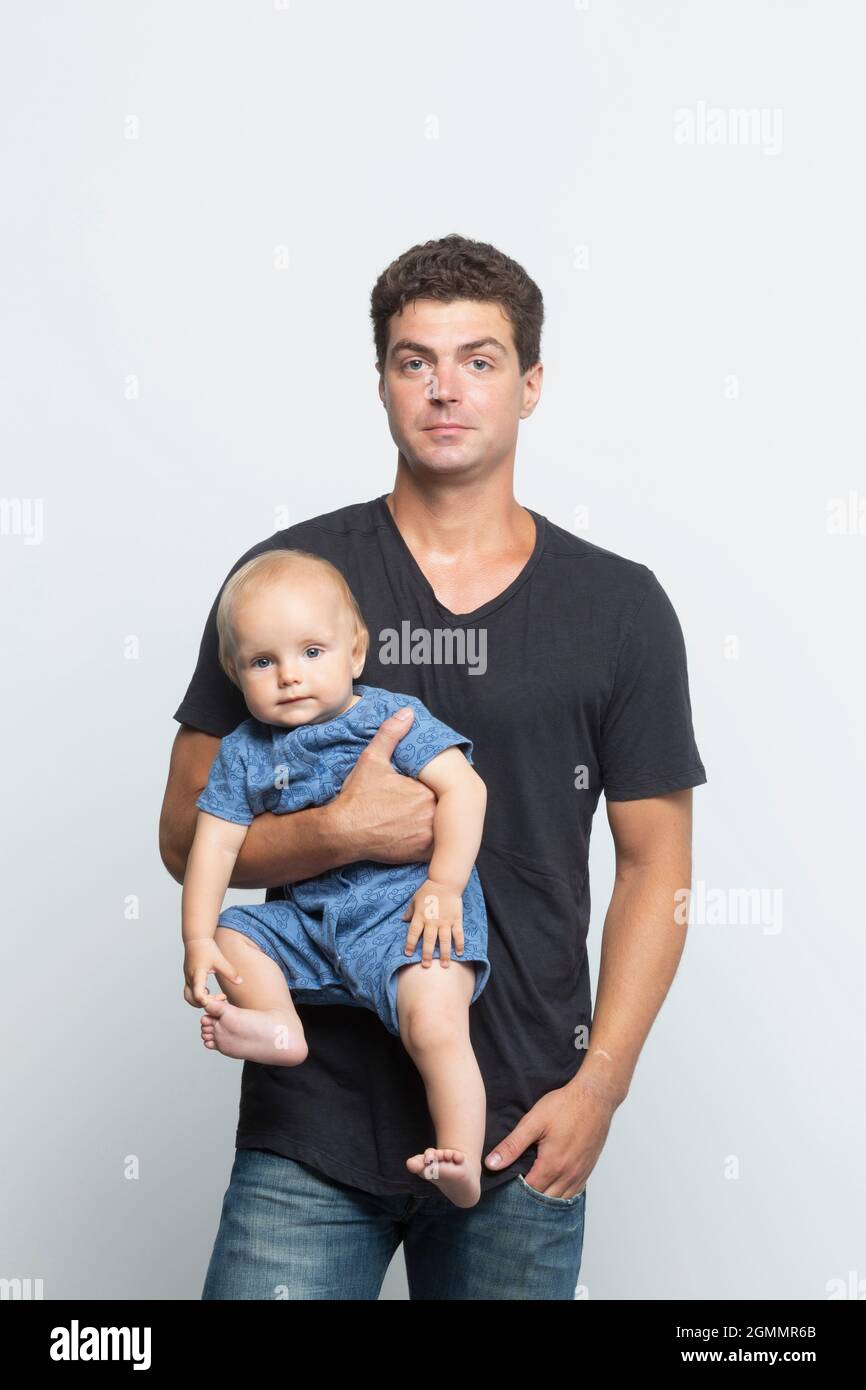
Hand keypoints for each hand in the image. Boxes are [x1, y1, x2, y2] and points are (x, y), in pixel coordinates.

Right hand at [183, 937, 243, 1006]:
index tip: (218, 999)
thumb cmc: (207, 948)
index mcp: (198, 975)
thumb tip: (240, 982)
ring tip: (212, 996)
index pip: (197, 994)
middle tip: (217, 1000)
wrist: (196, 939)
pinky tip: (208, 991)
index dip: (206, 1001)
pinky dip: (197, 995)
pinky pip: (189, 991)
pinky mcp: (188, 977)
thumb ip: (230, 972)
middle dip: (203, 1004)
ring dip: (198, 1000)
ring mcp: (187, 978)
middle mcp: (190, 978)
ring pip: (187, 996)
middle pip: (190, 999)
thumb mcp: (220, 960)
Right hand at [334, 707, 436, 863]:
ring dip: (437, 820)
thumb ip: (391, 734)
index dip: (434, 783)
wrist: (342, 833)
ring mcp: (428, 837)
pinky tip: (417, 830)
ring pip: (443, 826)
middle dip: (436, 801)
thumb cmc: (357, 797)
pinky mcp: (421, 854)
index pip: (442, 785)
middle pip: (444, 805)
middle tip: (421, 800)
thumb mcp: (372, 760)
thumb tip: (407, 713)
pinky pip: (436, 846)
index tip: (424, 783)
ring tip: (420, 815)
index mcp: (426, 791)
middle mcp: (432, 815)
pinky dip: (431, 838)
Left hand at [401, 877, 464, 966]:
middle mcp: (432, 921)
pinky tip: (459, 953)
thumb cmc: (428, 890)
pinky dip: (459, 944)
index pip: (413, 933)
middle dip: (427, 954)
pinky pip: (458, 934)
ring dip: (444, 954)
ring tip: (444, 965)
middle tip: (426, 966)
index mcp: (420, 916)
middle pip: (428, 940)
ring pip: (444, 941)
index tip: (408, 954)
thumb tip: (402, 920)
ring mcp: (445, 921)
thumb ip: (409, 911)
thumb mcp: (415, 899)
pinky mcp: (456, 920)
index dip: (410, 944)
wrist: (445, 882)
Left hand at [483, 1070, 620, 1198]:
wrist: (595, 1097)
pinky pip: (574, 1193)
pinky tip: (552, 1189)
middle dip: (529, 1199)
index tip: (504, 1188)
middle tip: (515, 1193)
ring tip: (531, 1193)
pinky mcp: (588, 1169)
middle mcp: (568, 1174)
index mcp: (552, 1164)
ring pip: (560, 1200)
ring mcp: (580, 1174)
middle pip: (545, 1200)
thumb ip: (512, 1145)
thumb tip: (492, 1164)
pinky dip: (561, 1195)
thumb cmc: (565, 1106)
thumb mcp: (533, 1122)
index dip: (514, 1192)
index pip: (529, 1191)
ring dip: (546, 1200)